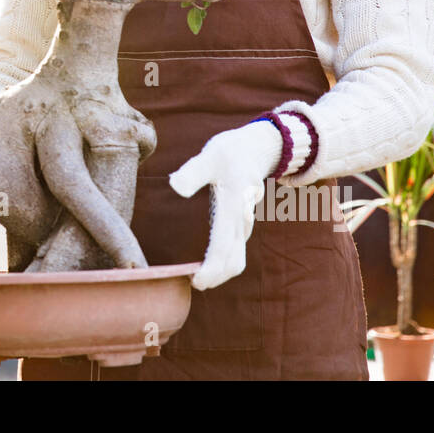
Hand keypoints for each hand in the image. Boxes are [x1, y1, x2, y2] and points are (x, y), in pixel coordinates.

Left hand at [168, 119, 281, 289]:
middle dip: (215, 277)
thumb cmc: (230, 152)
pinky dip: (222, 262)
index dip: (212, 268)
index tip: (196, 282)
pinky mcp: (241, 222)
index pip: (223, 245)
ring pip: (236, 257)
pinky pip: (234, 249)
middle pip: (233, 260)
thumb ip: (193, 171)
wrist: (258, 147)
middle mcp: (241, 218)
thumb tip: (175, 186)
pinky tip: (206, 264)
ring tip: (197, 279)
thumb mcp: (210, 155)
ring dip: (218, 272)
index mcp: (233, 205)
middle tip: (193, 285)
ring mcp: (243, 222)